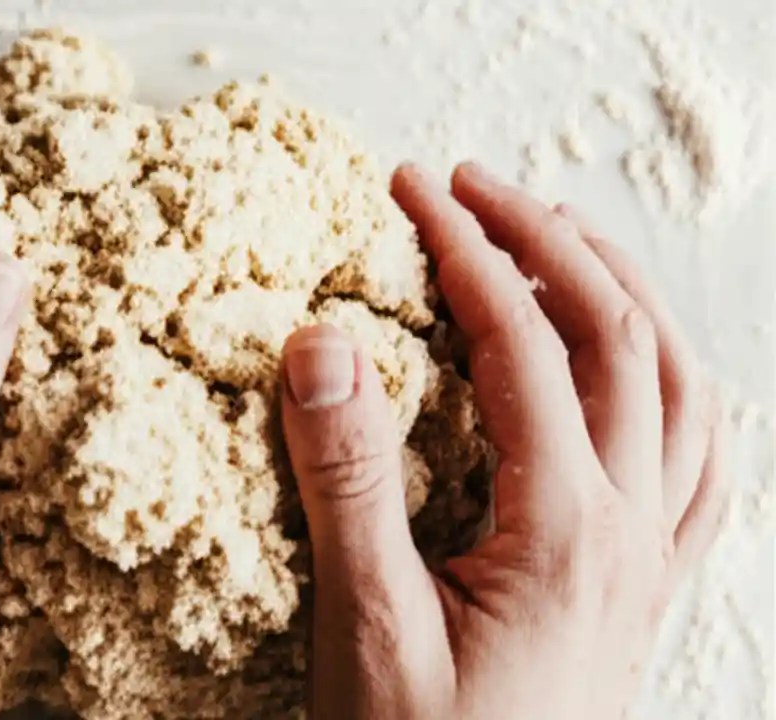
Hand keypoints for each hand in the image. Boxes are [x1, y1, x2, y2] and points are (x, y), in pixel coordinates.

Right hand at [281, 163, 727, 718]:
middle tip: (475, 187)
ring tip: (559, 239)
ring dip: (624, 293)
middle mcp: (631, 532)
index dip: (466, 252)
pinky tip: (637, 368)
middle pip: (620, 338)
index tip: (413, 190)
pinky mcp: (645, 587)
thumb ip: (348, 483)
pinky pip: (698, 458)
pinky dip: (671, 382)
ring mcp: (652, 560)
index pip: (522, 346)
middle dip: (546, 242)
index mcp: (565, 532)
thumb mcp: (367, 628)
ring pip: (680, 386)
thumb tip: (323, 342)